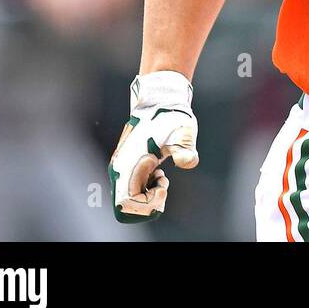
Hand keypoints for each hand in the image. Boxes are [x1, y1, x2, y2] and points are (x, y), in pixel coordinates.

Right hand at [108, 71, 198, 222]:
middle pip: (126, 205)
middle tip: (164, 184)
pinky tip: (159, 174)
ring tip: (162, 177)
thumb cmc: (171, 117)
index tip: (163, 186)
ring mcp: (122, 167)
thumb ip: (184, 149)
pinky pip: (132, 189)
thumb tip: (188, 162)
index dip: (146, 203)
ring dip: (146, 195)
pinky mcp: (128, 166)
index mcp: (128, 164)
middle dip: (147, 203)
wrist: (161, 102)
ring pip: (128, 198)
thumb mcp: (182, 133)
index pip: (126, 202)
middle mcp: (120, 168)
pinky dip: (146, 189)